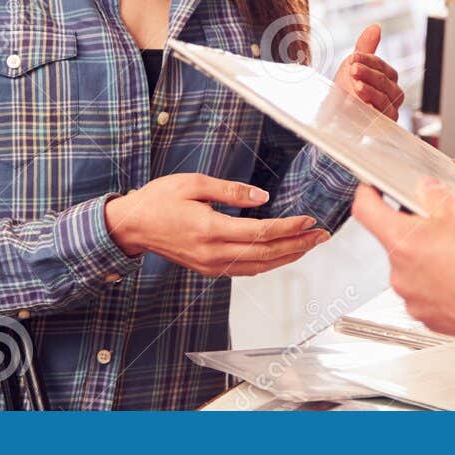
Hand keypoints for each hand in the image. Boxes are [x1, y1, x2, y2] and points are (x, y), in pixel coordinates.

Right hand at [104, 173, 329, 275]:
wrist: (132, 226)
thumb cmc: (159, 200)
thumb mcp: (194, 184)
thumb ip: (231, 191)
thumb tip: (263, 197)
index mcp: (210, 229)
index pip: (261, 233)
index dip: (290, 227)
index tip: (310, 220)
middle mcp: (213, 253)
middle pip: (266, 254)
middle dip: (299, 245)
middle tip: (322, 235)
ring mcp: (211, 265)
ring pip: (259, 266)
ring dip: (288, 257)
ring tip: (310, 245)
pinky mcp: (208, 268)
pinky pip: (245, 270)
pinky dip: (268, 263)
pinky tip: (282, 254)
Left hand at [335, 23, 404, 120]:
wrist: (334, 114)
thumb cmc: (346, 90)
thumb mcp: (354, 65)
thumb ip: (366, 46)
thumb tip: (376, 26)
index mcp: (387, 78)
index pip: (383, 66)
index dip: (369, 61)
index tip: (354, 58)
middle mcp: (392, 93)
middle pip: (386, 80)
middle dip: (369, 73)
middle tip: (353, 69)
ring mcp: (390, 109)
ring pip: (386, 96)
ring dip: (370, 89)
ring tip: (356, 85)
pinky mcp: (385, 124)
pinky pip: (383, 115)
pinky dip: (373, 108)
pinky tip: (362, 103)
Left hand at [352, 178, 454, 341]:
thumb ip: (438, 194)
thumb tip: (428, 189)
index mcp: (403, 243)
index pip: (366, 210)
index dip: (368, 193)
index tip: (373, 188)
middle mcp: (402, 276)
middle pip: (396, 240)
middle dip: (417, 226)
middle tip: (445, 219)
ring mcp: (416, 301)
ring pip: (415, 266)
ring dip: (432, 254)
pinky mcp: (433, 319)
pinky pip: (430, 290)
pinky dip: (443, 279)